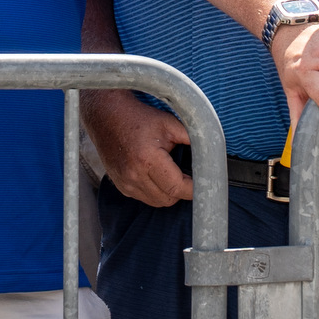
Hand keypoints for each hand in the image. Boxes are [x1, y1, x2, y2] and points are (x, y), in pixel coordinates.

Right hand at [84, 90, 193, 207]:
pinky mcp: (120, 185)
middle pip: (168, 199)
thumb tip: (211, 152)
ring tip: (171, 173)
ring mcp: (125, 183)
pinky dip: (154, 191)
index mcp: (148, 160)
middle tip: (188, 175)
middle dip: (181, 191)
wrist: (106, 116)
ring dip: (168, 193)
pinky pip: (144, 198)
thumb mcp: (169, 123)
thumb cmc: (139, 118)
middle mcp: (134, 176)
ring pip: (156, 202)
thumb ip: (192, 137)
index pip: (177, 188)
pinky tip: (156, 175)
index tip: (203, 182)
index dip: (194, 189)